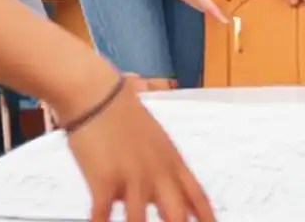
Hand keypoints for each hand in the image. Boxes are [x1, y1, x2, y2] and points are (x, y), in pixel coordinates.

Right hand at [66, 80, 215, 221]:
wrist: (98, 94)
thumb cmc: (123, 114)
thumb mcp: (154, 140)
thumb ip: (160, 170)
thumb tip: (156, 197)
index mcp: (172, 162)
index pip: (197, 196)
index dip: (207, 217)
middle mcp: (157, 172)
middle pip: (176, 215)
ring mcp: (132, 177)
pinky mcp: (105, 180)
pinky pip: (103, 216)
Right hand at [151, 0, 226, 22]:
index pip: (209, 5)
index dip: (217, 13)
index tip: (225, 20)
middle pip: (205, 8)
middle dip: (214, 13)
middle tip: (222, 17)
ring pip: (199, 6)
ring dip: (207, 9)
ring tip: (216, 12)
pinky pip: (195, 2)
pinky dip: (201, 4)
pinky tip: (203, 2)